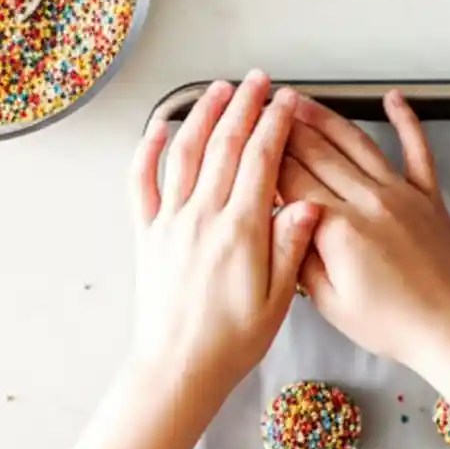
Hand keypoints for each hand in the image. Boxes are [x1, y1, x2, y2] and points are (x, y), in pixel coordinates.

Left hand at [131, 71, 319, 379]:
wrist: (179, 367)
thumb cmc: (230, 340)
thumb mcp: (278, 298)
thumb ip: (290, 244)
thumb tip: (308, 203)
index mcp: (240, 230)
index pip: (261, 159)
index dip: (276, 123)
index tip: (288, 101)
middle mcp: (202, 217)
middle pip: (224, 144)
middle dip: (244, 106)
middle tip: (259, 81)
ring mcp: (170, 222)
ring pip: (185, 152)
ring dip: (202, 114)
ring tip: (219, 89)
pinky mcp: (148, 234)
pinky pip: (142, 183)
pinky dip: (148, 150)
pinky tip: (158, 128)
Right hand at [278, 91, 449, 367]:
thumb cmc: (394, 325)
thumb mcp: (331, 303)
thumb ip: (300, 259)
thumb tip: (279, 226)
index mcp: (338, 229)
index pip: (291, 180)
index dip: (264, 158)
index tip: (248, 139)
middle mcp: (369, 201)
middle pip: (317, 153)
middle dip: (286, 127)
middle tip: (265, 106)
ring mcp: (401, 194)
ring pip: (356, 142)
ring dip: (326, 117)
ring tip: (302, 100)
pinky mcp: (428, 197)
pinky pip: (416, 149)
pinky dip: (406, 121)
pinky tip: (393, 100)